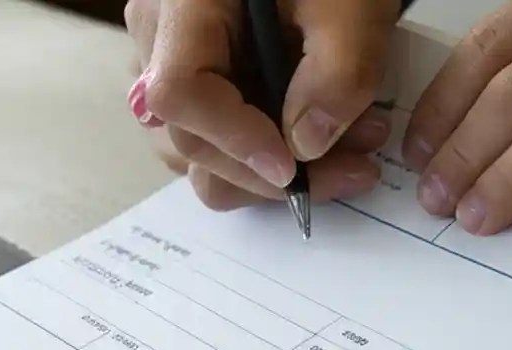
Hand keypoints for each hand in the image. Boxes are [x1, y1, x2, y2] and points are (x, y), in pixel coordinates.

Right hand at [124, 0, 402, 209]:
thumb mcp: (352, 3)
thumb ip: (338, 72)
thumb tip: (307, 146)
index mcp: (184, 1)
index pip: (180, 92)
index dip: (234, 141)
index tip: (292, 168)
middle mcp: (158, 33)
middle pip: (187, 136)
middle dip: (269, 171)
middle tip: (353, 168)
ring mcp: (168, 58)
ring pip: (197, 149)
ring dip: (269, 171)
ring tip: (349, 154)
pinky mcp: (193, 76)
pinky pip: (213, 135)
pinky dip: (265, 151)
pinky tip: (321, 140)